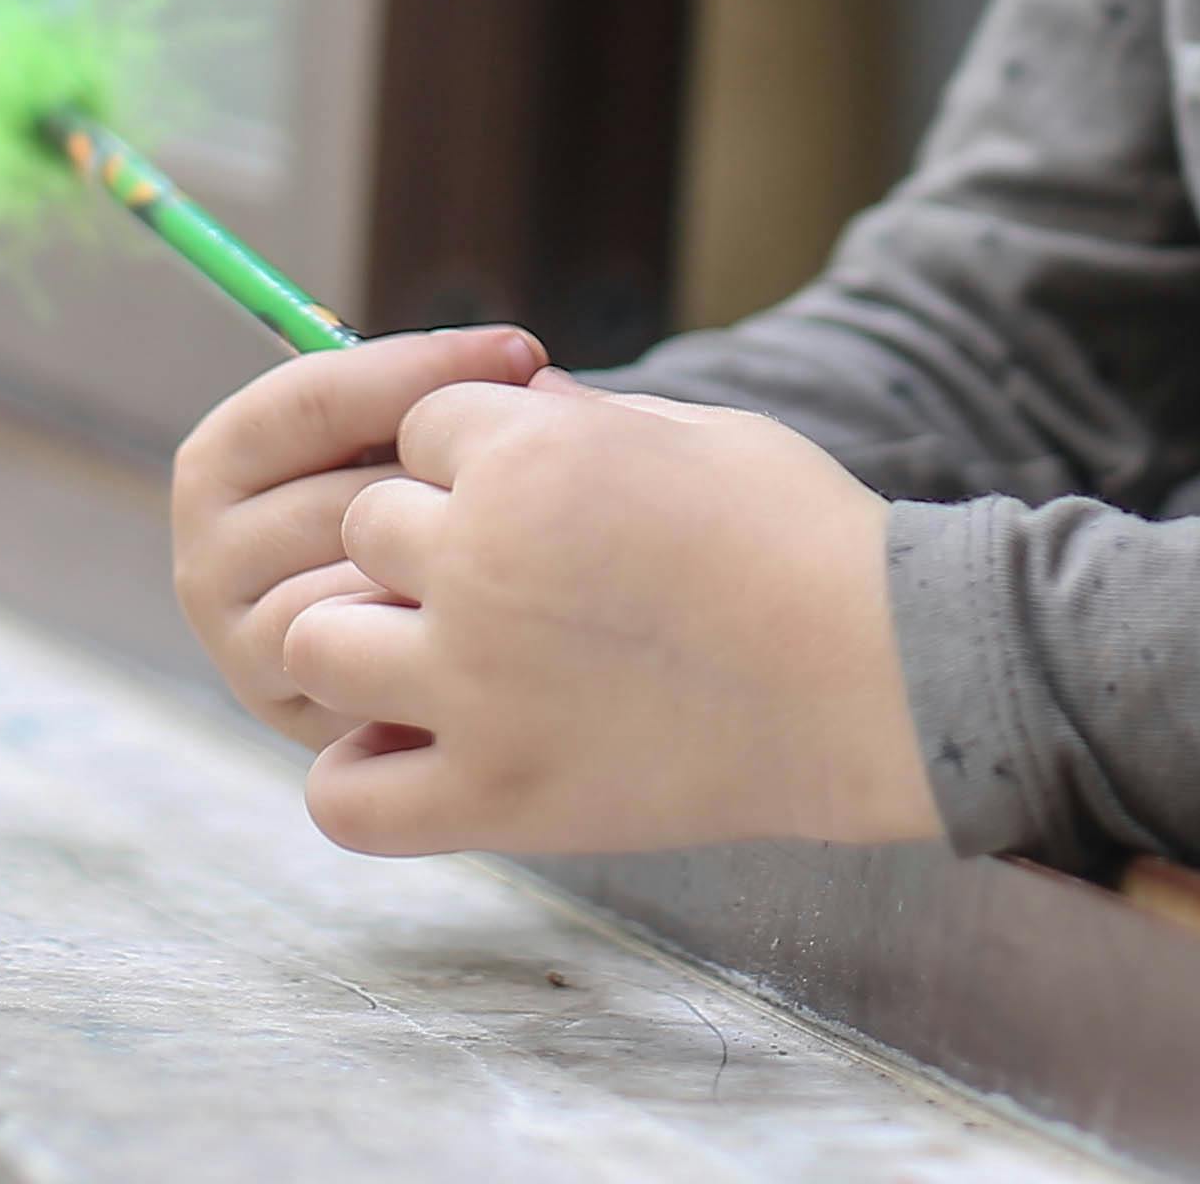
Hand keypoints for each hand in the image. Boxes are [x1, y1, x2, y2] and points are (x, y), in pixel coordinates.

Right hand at [169, 324, 545, 750]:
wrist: (429, 649)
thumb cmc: (418, 514)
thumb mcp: (405, 440)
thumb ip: (432, 393)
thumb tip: (521, 367)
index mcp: (219, 470)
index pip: (306, 402)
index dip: (420, 372)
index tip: (520, 353)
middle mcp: (207, 562)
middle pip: (339, 500)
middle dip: (448, 481)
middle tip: (539, 464)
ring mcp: (244, 649)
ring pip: (354, 590)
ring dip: (440, 566)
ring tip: (518, 544)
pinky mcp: (293, 716)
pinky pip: (367, 669)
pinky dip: (427, 638)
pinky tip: (487, 620)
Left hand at [282, 377, 942, 855]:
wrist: (881, 680)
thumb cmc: (806, 541)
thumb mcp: (692, 433)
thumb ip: (577, 421)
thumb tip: (506, 403)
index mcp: (529, 455)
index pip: (418, 427)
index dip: (470, 457)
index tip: (538, 497)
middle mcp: (480, 561)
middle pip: (364, 526)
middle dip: (421, 544)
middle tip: (511, 581)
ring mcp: (476, 686)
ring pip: (317, 642)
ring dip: (365, 642)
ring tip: (440, 660)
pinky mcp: (497, 795)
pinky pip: (347, 795)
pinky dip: (361, 777)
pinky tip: (419, 754)